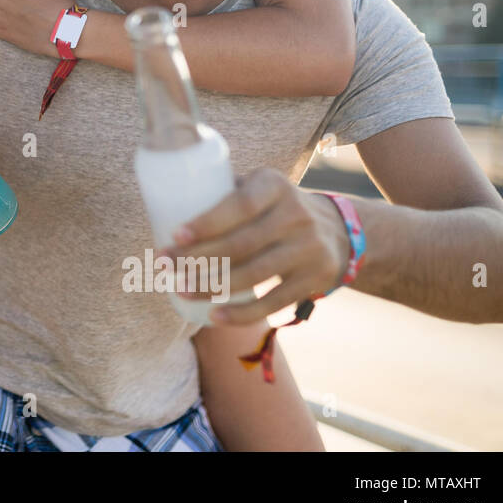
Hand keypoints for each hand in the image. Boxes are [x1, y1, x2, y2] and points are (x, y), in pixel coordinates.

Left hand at [163, 168, 350, 322]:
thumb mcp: (261, 188)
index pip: (240, 205)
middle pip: (241, 243)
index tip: (174, 236)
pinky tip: (214, 316)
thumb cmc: (277, 207)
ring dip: (212, 286)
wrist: (339, 229)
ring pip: (253, 275)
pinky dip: (241, 313)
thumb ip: (227, 191)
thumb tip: (170, 203)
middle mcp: (296, 215)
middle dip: (197, 258)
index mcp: (275, 186)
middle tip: (164, 266)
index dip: (207, 222)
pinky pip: (273, 301)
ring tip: (181, 290)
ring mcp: (308, 249)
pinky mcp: (314, 279)